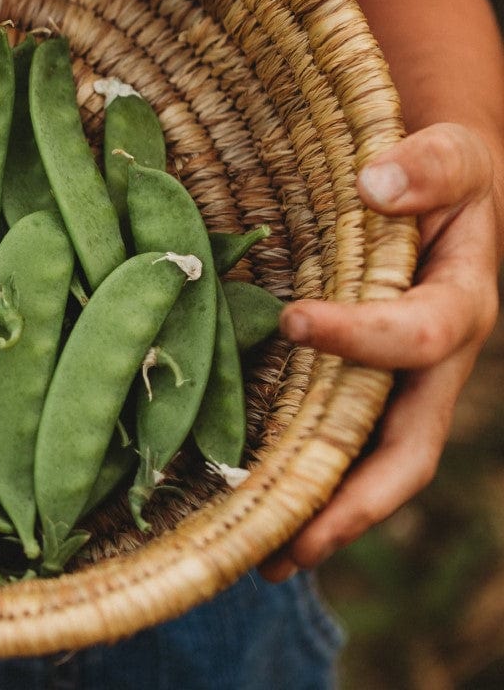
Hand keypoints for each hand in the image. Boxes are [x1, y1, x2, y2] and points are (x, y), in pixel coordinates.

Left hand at [260, 122, 499, 580]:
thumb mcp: (449, 156)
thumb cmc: (436, 174)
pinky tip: (255, 508)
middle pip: (406, 450)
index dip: (364, 338)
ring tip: (263, 557)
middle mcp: (432, 363)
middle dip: (353, 502)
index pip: (417, 337)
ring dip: (323, 515)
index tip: (294, 322)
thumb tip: (379, 186)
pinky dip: (307, 479)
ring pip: (371, 466)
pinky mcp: (361, 387)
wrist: (431, 190)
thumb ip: (429, 167)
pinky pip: (340, 442)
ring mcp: (397, 385)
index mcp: (458, 305)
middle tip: (287, 545)